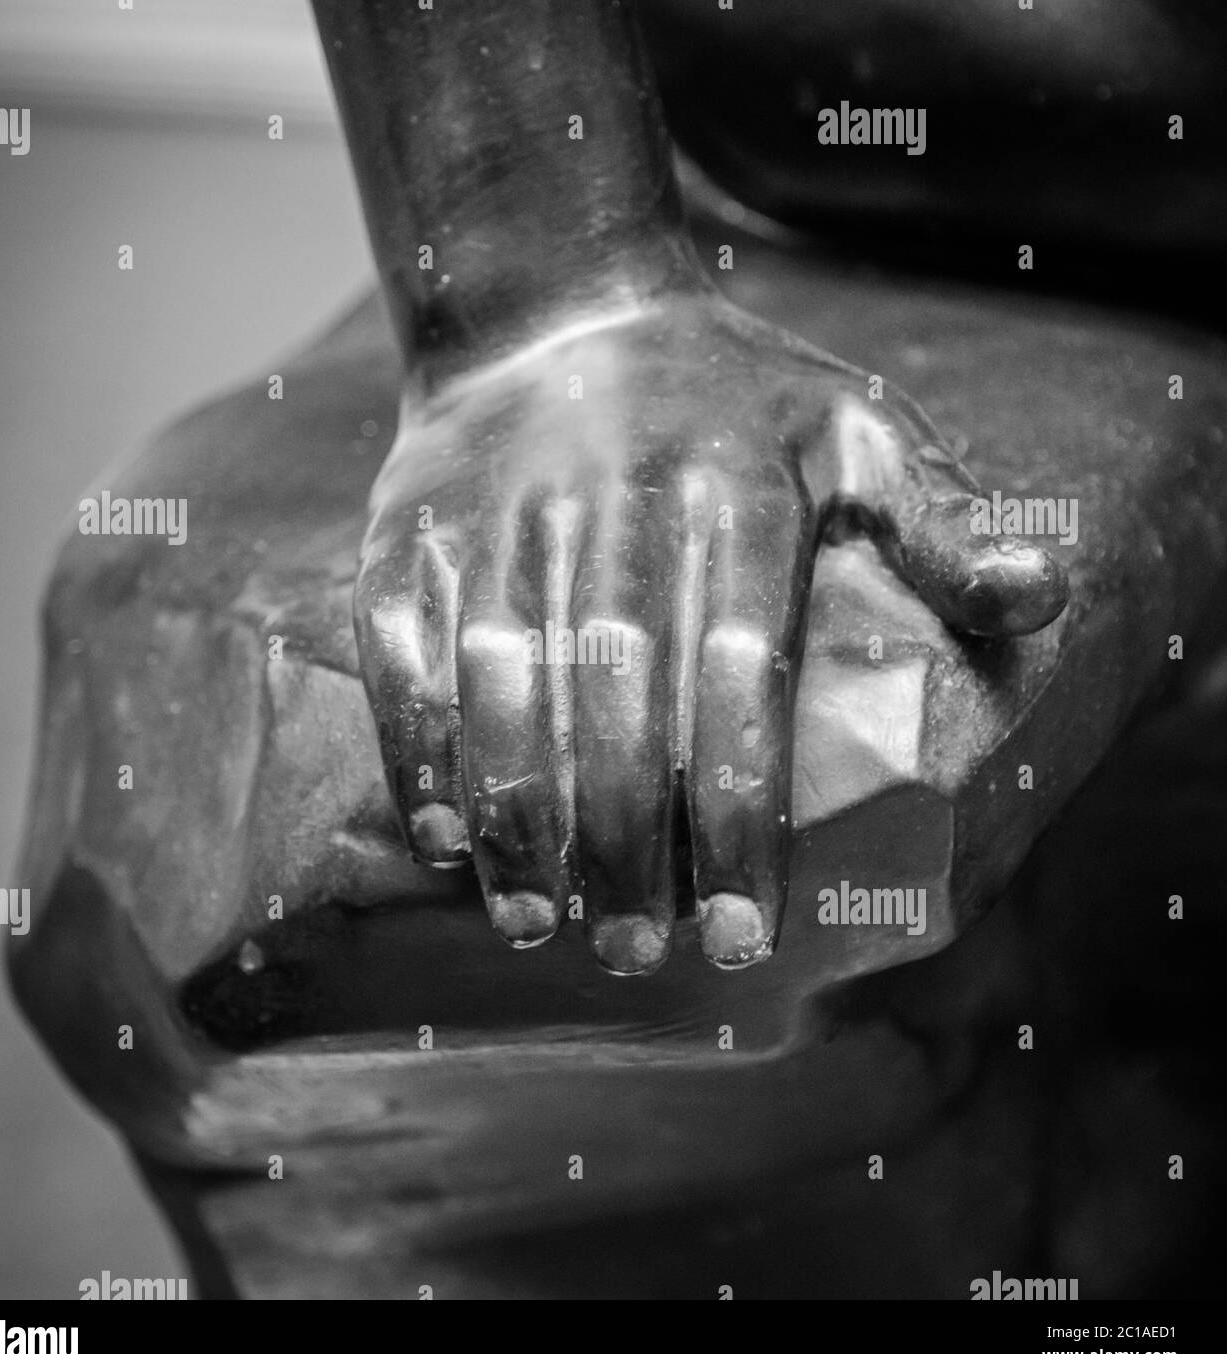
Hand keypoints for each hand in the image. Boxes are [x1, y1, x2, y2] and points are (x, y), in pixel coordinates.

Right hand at [355, 288, 1066, 974]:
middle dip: (628, 844)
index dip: (741, 813)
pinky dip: (418, 747)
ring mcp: (498, 513)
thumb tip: (1044, 601)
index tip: (747, 932)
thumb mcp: (856, 426)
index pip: (741, 675)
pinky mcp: (409, 529)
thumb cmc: (726, 394)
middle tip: (640, 951)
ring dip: (517, 816)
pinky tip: (444, 839)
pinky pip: (403, 648)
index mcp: (733, 488)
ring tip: (538, 922)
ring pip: (502, 685)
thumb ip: (945, 517)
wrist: (555, 309)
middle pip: (618, 701)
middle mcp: (609, 500)